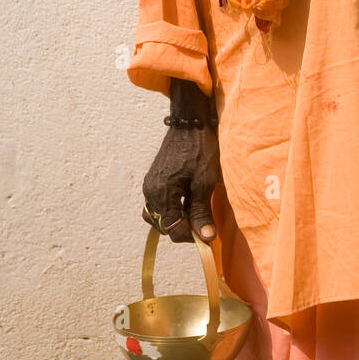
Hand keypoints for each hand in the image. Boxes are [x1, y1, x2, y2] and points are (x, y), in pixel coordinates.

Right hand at [142, 124, 219, 243]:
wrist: (191, 121)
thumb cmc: (200, 148)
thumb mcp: (205, 182)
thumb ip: (202, 212)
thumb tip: (205, 238)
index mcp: (161, 193)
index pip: (172, 228)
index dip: (191, 236)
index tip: (208, 234)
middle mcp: (150, 191)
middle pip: (163, 224)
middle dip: (183, 227)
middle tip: (204, 222)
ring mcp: (151, 184)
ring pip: (160, 215)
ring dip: (177, 218)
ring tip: (196, 213)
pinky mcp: (155, 178)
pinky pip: (159, 202)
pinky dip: (173, 207)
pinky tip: (188, 201)